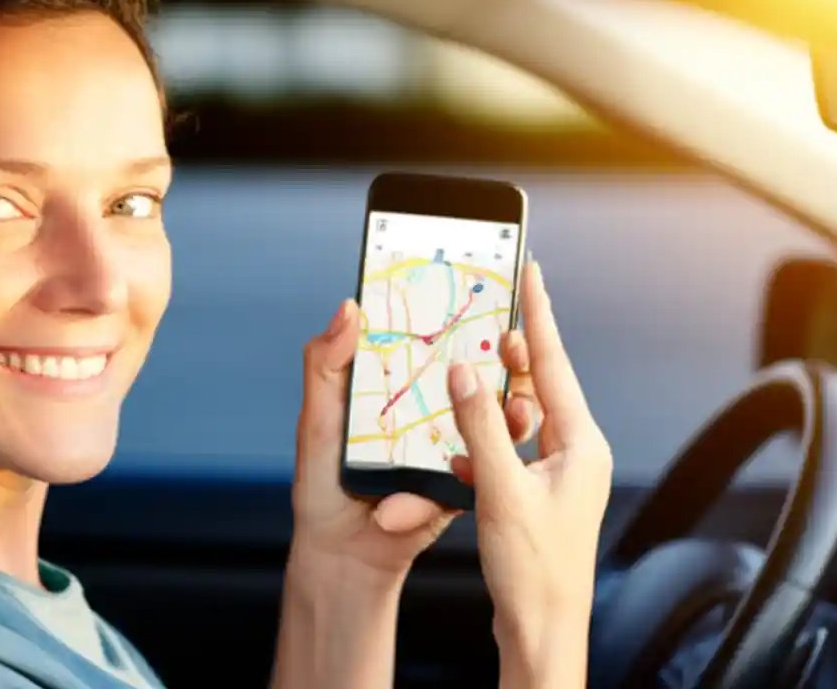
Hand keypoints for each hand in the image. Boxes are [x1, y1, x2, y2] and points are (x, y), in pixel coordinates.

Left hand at [291, 290, 543, 579]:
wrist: (341, 557)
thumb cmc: (320, 482)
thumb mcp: (319, 420)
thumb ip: (325, 367)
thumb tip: (350, 307)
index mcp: (396, 387)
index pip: (430, 341)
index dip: (454, 313)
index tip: (482, 281)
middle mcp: (428, 410)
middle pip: (471, 374)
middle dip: (500, 355)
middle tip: (514, 337)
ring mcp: (449, 446)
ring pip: (491, 419)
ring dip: (510, 408)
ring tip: (517, 403)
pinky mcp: (462, 484)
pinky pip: (485, 467)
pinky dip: (490, 459)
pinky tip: (495, 444)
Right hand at [447, 261, 612, 687]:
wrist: (541, 630)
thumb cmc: (536, 569)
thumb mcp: (502, 490)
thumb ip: (481, 427)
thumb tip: (465, 371)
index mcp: (581, 444)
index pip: (556, 363)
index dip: (538, 314)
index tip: (530, 271)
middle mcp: (575, 453)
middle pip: (539, 385)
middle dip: (511, 354)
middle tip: (487, 317)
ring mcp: (557, 476)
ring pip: (518, 420)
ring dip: (489, 405)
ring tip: (465, 383)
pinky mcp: (535, 496)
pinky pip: (506, 453)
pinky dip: (481, 446)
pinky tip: (459, 454)